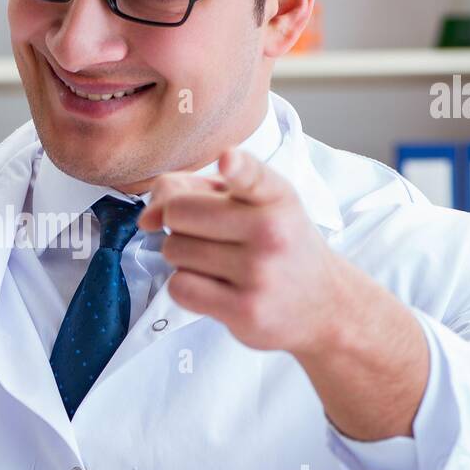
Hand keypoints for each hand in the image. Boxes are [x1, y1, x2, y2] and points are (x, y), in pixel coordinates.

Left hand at [139, 146, 428, 439]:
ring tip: (219, 262)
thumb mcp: (253, 203)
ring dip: (183, 256)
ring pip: (174, 250)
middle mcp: (271, 230)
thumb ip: (195, 190)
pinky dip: (187, 286)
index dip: (237, 166)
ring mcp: (258, 272)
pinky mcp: (244, 309)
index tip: (229, 160)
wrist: (323, 304)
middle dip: (179, 222)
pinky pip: (179, 287)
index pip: (252, 175)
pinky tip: (216, 287)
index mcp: (275, 195)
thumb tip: (146, 217)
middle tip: (208, 235)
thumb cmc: (276, 245)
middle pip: (179, 212)